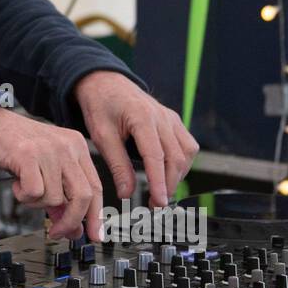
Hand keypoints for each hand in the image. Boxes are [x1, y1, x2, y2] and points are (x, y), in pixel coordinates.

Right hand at [0, 109, 102, 240]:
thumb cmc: (17, 147)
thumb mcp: (46, 172)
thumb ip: (61, 200)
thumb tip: (74, 229)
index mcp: (77, 147)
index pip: (96, 187)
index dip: (95, 216)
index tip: (94, 235)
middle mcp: (67, 146)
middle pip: (83, 196)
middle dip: (70, 221)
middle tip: (57, 232)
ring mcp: (49, 150)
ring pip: (55, 198)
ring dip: (36, 203)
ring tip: (25, 187)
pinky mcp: (28, 154)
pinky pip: (34, 192)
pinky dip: (23, 196)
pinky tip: (17, 182)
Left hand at [73, 70, 198, 207]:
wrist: (106, 82)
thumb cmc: (101, 106)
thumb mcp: (102, 136)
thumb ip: (117, 165)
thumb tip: (126, 193)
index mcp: (141, 116)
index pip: (155, 155)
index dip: (159, 181)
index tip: (159, 201)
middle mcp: (161, 116)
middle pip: (175, 157)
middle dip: (169, 184)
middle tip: (154, 205)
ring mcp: (170, 117)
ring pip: (186, 153)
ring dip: (177, 175)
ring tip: (160, 192)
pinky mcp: (173, 121)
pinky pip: (187, 145)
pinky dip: (181, 163)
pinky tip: (168, 174)